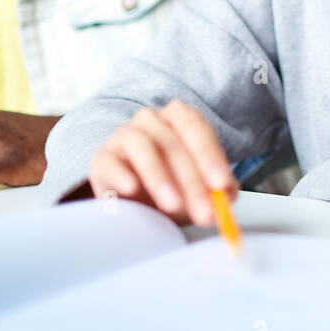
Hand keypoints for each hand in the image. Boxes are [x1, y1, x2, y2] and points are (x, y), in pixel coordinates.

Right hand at [88, 101, 237, 227]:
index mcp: (179, 119)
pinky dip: (121, 174)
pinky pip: (109, 162)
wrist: (134, 200)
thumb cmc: (171, 186)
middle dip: (191, 180)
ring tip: (173, 205)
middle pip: (172, 142)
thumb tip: (227, 195)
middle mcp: (150, 121)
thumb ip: (217, 188)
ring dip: (160, 176)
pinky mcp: (102, 159)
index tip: (221, 185)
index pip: (196, 128)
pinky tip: (132, 189)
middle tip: (204, 211)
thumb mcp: (200, 187)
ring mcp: (123, 136)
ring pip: (143, 146)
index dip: (210, 156)